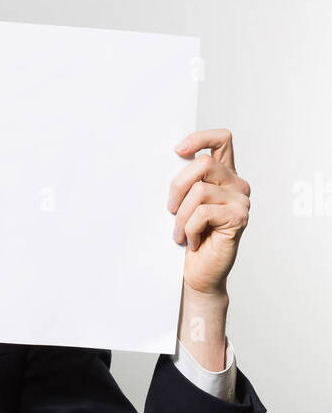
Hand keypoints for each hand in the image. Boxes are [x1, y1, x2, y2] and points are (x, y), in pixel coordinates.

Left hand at [168, 128, 250, 294]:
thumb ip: (185, 182)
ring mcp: (241, 200)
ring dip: (181, 216)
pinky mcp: (239, 218)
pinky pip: (203, 212)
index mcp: (223, 175)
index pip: (221, 140)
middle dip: (177, 186)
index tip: (178, 151)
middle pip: (203, 164)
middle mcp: (236, 184)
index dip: (200, 137)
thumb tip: (172, 159)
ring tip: (181, 233)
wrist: (199, 275)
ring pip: (199, 190)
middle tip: (171, 210)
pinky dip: (190, 228)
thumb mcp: (183, 205)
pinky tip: (193, 241)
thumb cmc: (189, 239)